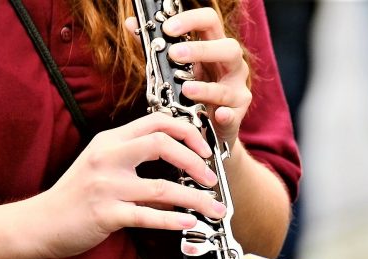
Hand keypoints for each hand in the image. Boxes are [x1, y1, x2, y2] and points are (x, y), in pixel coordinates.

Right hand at [28, 113, 226, 258]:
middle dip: (195, 160)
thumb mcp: (103, 168)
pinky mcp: (106, 214)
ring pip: (162, 186)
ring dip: (195, 198)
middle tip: (211, 178)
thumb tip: (178, 173)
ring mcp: (106, 185)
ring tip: (214, 208)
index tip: (204, 149)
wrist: (41, 222)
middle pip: (162, 144)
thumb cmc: (76, 196)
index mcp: (110, 141)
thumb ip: (136, 164)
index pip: (156, 122)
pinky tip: (189, 223)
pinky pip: (147, 216)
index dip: (187, 132)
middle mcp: (108, 157)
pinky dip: (173, 220)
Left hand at [161, 7, 251, 150]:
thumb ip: (155, 47)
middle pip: (228, 48)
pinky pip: (232, 115)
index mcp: (216, 47)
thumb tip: (130, 23)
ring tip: (186, 89)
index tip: (167, 28)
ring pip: (227, 85)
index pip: (209, 22)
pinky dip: (225, 115)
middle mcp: (232, 66)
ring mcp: (237, 91)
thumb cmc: (191, 92)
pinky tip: (217, 114)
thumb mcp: (176, 68)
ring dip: (206, 88)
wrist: (206, 129)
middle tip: (174, 53)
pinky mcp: (237, 115)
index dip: (190, 20)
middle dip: (201, 50)